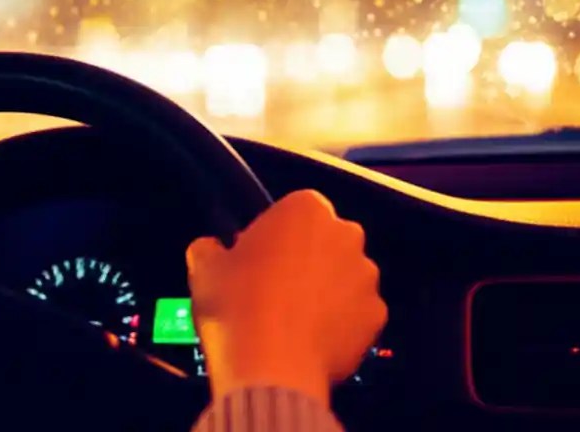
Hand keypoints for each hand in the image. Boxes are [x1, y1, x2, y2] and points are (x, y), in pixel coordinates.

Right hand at [185, 189, 385, 405]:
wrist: (270, 369)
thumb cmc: (236, 306)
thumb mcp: (204, 266)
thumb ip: (211, 246)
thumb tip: (213, 249)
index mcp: (305, 209)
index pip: (291, 210)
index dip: (271, 234)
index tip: (254, 257)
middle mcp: (345, 236)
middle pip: (323, 241)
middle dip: (304, 258)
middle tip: (270, 286)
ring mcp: (366, 278)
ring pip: (343, 277)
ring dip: (323, 290)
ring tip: (289, 318)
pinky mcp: (376, 318)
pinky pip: (355, 314)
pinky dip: (338, 323)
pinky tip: (308, 339)